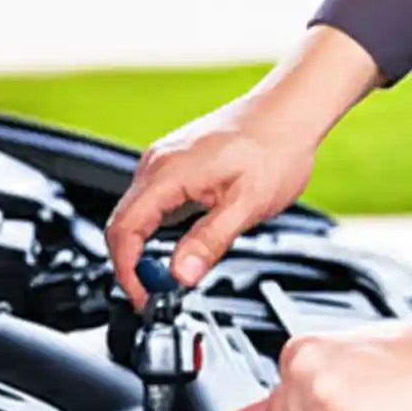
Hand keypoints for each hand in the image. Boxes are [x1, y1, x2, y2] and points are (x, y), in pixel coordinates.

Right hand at [105, 26, 381, 307]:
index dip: (128, 272)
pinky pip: (151, 204)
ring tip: (170, 277)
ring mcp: (164, 162)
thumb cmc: (274, 148)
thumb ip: (209, 241)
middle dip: (133, 266)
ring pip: (135, 215)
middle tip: (158, 295)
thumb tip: (181, 274)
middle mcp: (157, 164)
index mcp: (168, 173)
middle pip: (122, 225)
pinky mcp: (175, 164)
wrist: (289, 113)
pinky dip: (155, 232)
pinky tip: (178, 246)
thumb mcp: (246, 205)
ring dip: (144, 249)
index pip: (123, 231)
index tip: (145, 297)